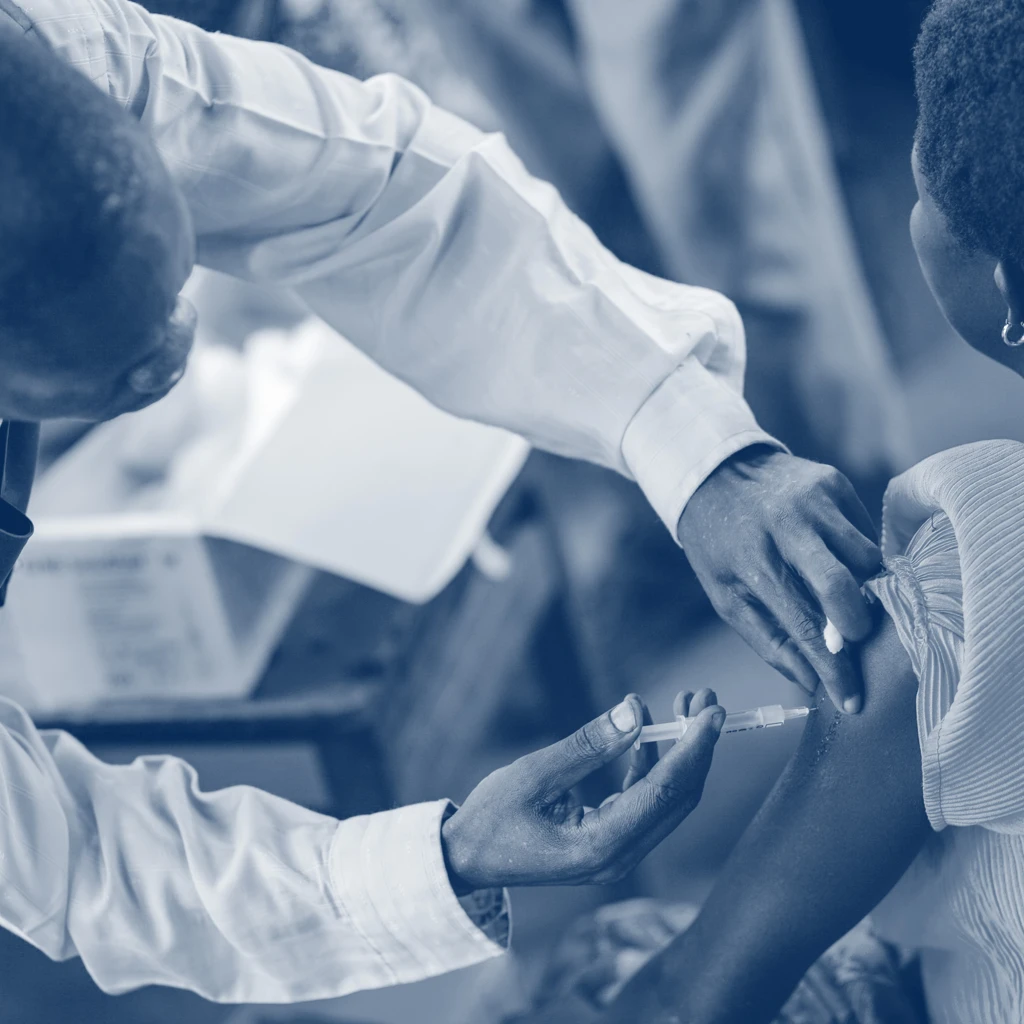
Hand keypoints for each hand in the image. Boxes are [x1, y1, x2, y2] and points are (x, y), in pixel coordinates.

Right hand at [442, 691, 723, 892]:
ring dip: (678, 754)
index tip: (712, 711)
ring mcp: (617, 854)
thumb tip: (634, 711)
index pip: (666, 792)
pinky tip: (644, 733)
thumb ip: (588, 746)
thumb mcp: (535, 774)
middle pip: (678, 798)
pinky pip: (645, 803)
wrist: (467, 861)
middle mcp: (620, 857)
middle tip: (704, 699)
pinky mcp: (610, 844)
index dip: (694, 748)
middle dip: (696, 746)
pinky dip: (651, 766)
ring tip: (682, 706)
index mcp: (602, 844)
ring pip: (666, 800)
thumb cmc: (492, 818)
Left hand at [677, 447, 881, 713]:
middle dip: (858, 623)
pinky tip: (840, 559)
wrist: (715, 472)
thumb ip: (768, 639)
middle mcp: (787, 527)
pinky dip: (860, 554)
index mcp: (755, 562)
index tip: (852, 700)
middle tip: (855, 638)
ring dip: (866, 587)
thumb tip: (811, 680)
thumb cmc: (720, 546)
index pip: (804, 626)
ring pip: (866, 557)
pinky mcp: (833, 482)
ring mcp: (815, 500)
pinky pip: (864, 530)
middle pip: (844, 585)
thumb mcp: (726, 595)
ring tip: (850, 597)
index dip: (833, 669)